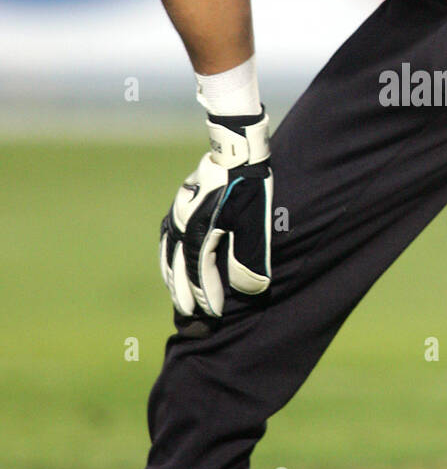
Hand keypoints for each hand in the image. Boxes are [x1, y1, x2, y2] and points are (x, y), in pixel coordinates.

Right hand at [160, 108, 272, 317]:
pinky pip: (168, 238)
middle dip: (185, 294)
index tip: (214, 315)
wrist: (240, 150)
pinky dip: (169, 258)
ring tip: (181, 300)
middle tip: (192, 318)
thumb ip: (250, 260)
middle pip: (179, 267)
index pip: (200, 272)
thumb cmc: (252, 188)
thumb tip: (246, 291)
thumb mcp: (257, 225)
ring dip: (173, 279)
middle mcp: (183, 222)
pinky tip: (175, 268)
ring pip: (169, 253)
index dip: (207, 296)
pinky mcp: (179, 203)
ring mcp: (178, 211)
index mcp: (201, 228)